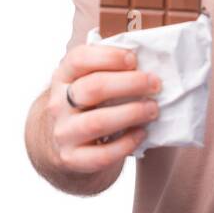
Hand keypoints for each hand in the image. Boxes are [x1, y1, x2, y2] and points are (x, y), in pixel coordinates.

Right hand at [46, 43, 162, 172]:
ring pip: (97, 122)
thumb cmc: (88, 106)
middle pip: (93, 88)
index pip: (79, 59)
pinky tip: (142, 134)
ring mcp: (63, 133)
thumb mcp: (87, 81)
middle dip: (130, 84)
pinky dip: (126, 144)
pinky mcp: (71, 159)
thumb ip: (108, 68)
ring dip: (131, 113)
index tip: (135, 59)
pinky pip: (101, 154)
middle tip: (155, 84)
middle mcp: (58, 104)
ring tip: (153, 109)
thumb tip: (148, 54)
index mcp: (63, 77)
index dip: (109, 56)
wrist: (62, 147)